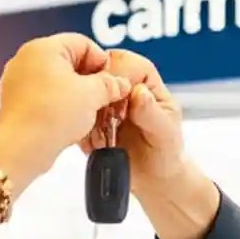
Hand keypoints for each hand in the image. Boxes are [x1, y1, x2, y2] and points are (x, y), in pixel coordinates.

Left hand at [0, 33, 132, 185]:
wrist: (21, 148)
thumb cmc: (50, 116)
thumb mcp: (92, 95)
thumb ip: (110, 84)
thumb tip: (119, 83)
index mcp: (43, 47)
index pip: (83, 43)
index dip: (102, 62)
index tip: (112, 81)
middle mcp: (26, 59)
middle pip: (69, 62)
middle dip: (90, 81)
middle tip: (104, 98)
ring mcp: (17, 81)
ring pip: (56, 82)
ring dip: (76, 96)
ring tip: (88, 113)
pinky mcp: (15, 103)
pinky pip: (44, 99)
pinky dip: (59, 107)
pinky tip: (70, 123)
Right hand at [84, 50, 187, 195]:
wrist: (151, 176)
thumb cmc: (165, 151)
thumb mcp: (166, 133)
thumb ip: (152, 113)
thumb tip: (139, 92)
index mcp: (144, 78)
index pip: (124, 62)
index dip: (117, 79)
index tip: (118, 104)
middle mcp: (120, 83)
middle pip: (96, 70)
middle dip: (98, 96)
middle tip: (107, 122)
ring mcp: (101, 99)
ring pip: (81, 91)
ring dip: (88, 115)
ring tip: (106, 138)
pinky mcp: (87, 117)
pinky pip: (73, 114)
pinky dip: (81, 129)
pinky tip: (97, 144)